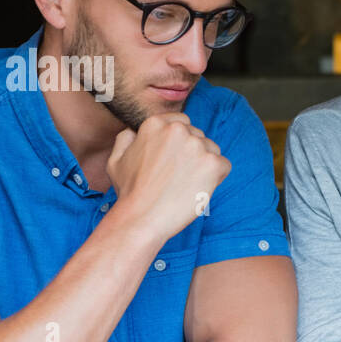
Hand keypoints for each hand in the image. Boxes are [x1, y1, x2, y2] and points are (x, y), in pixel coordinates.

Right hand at [107, 113, 230, 244]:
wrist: (142, 218)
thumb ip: (126, 138)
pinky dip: (216, 179)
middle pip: (198, 136)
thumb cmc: (130, 192)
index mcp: (155, 124)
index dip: (181, 143)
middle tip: (178, 178)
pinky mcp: (212, 163)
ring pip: (212, 150)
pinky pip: (224, 166)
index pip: (182, 123)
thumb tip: (135, 130)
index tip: (174, 161)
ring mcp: (197, 145)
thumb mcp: (116, 159)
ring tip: (186, 185)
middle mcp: (177, 130)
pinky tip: (198, 189)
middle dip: (193, 154)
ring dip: (205, 165)